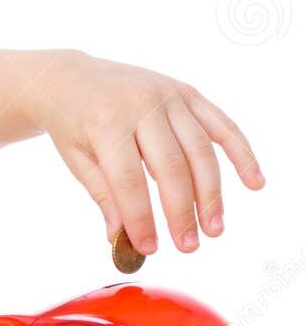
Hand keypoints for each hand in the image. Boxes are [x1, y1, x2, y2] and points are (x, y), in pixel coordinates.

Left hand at [24, 51, 263, 255]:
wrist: (71, 77)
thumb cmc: (72, 122)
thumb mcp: (75, 157)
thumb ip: (102, 194)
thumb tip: (120, 238)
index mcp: (105, 122)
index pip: (128, 180)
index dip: (141, 217)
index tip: (149, 248)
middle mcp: (141, 104)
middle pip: (171, 167)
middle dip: (181, 211)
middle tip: (188, 246)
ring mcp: (168, 96)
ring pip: (200, 150)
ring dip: (212, 193)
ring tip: (214, 228)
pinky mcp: (187, 92)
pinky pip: (221, 125)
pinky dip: (242, 153)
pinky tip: (254, 183)